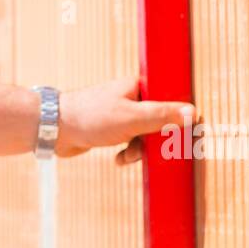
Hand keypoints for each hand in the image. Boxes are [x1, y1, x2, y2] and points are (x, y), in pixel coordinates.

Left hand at [54, 77, 195, 165]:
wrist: (55, 128)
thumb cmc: (92, 117)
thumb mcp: (132, 118)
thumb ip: (162, 115)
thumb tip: (193, 112)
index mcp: (138, 88)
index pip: (169, 99)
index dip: (178, 118)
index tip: (184, 136)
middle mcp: (130, 98)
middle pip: (159, 120)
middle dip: (156, 140)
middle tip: (155, 153)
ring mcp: (120, 113)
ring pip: (144, 134)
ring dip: (140, 150)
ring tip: (128, 156)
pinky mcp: (110, 128)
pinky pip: (129, 142)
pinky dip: (127, 152)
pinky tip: (119, 159)